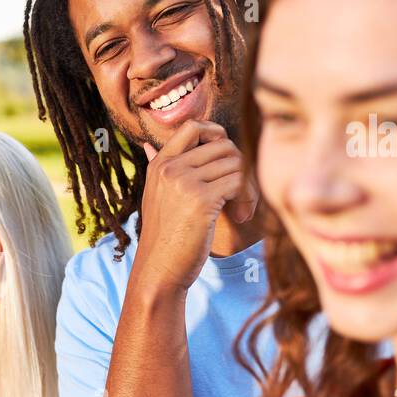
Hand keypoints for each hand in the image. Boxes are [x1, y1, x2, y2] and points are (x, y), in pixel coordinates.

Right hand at [134, 121, 257, 291]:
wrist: (159, 270)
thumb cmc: (163, 237)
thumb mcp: (155, 197)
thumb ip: (157, 168)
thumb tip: (148, 145)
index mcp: (160, 164)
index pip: (193, 126)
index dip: (217, 134)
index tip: (227, 158)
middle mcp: (170, 168)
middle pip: (224, 145)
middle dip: (241, 167)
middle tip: (241, 194)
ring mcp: (184, 182)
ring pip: (236, 163)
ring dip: (248, 185)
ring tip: (242, 208)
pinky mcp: (201, 200)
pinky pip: (239, 181)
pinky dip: (247, 198)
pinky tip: (241, 216)